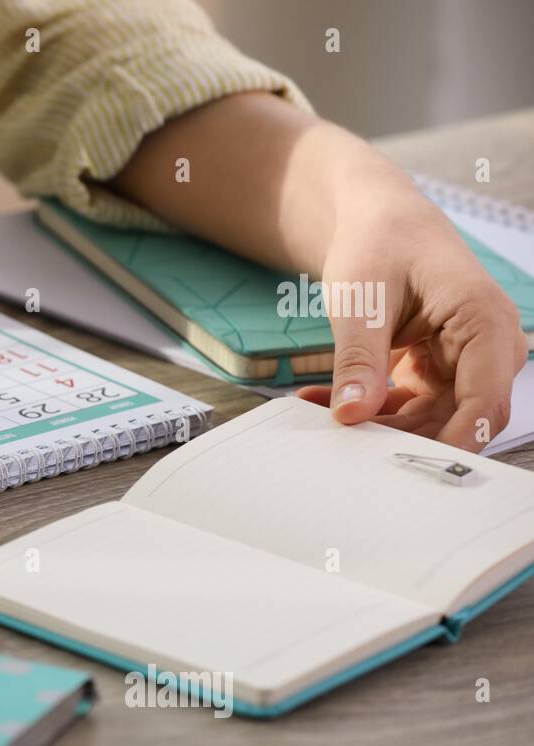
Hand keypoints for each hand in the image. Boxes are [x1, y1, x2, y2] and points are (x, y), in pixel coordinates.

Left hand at [295, 191, 526, 451]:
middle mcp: (487, 345)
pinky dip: (368, 406)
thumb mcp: (360, 301)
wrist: (374, 220)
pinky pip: (410, 405)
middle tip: (339, 443)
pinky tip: (320, 400)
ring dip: (374, 422)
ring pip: (429, 418)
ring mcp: (464, 360)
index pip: (483, 403)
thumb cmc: (377, 244)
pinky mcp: (438, 369)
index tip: (404, 468)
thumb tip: (352, 416)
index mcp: (484, 321)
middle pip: (455, 419)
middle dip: (397, 436)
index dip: (449, 443)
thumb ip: (359, 360)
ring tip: (317, 410)